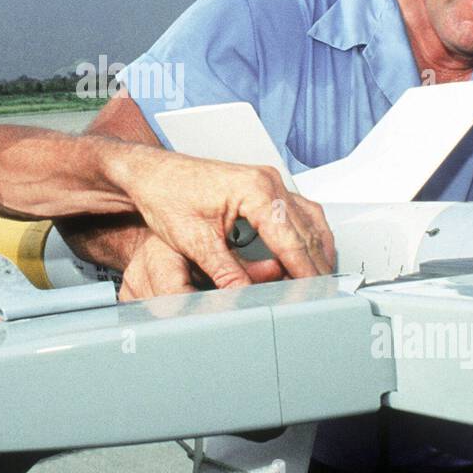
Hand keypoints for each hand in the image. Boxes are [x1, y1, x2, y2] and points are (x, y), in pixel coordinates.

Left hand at [120, 152, 334, 289]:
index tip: (314, 295)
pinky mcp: (264, 186)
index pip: (291, 240)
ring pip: (310, 219)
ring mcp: (268, 181)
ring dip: (317, 251)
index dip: (305, 272)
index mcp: (254, 190)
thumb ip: (226, 272)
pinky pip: (300, 211)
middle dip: (316, 266)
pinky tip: (308, 255)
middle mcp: (267, 181)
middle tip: (320, 296)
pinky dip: (308, 236)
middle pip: (306, 231)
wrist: (152, 174)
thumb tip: (246, 297)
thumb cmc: (167, 194)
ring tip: (318, 282)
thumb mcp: (195, 241)